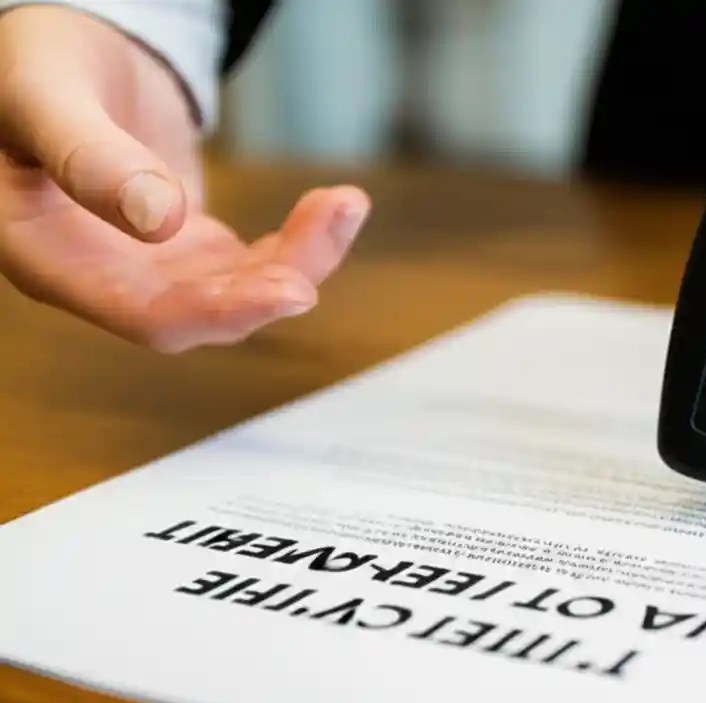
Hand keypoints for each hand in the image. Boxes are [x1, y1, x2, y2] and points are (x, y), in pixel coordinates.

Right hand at [0, 6, 369, 352]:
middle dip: (277, 280)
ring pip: (240, 291)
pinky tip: (336, 206)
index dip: (220, 312)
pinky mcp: (190, 249)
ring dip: (301, 256)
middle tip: (334, 224)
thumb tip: (159, 219)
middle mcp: (101, 278)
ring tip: (346, 201)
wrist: (60, 58)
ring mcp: (150, 268)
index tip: (293, 290)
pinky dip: (300, 241)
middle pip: (203, 312)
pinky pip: (255, 264)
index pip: (143, 313)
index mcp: (46, 257)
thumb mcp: (45, 95)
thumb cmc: (31, 71)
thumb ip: (89, 156)